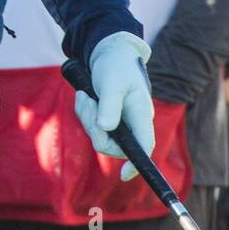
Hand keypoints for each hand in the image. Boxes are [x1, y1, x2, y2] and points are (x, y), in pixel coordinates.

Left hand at [74, 31, 154, 181]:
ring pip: (99, 135)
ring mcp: (119, 122)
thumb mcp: (112, 82)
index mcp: (141, 115)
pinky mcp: (106, 119)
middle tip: (87, 103)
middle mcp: (132, 123)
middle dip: (94, 128)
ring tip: (84, 95)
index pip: (144, 146)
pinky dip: (84, 112)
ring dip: (86, 117)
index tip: (124, 175)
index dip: (137, 163)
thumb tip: (105, 128)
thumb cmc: (116, 66)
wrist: (109, 53)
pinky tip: (83, 95)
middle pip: (113, 144)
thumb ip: (110, 105)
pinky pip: (91, 126)